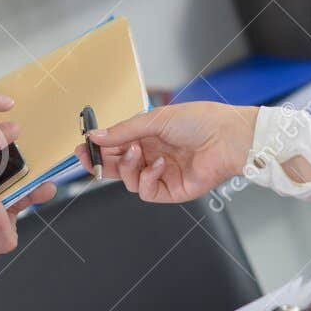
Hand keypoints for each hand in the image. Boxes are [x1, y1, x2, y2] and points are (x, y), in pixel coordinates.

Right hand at [73, 102, 257, 203]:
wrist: (229, 137)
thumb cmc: (200, 121)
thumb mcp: (156, 119)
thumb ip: (124, 130)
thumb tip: (96, 135)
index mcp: (149, 135)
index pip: (116, 145)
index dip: (98, 147)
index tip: (81, 147)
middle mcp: (153, 155)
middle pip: (117, 165)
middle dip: (101, 162)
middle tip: (88, 157)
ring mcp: (162, 174)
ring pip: (129, 180)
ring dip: (127, 166)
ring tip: (137, 151)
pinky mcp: (172, 191)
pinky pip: (147, 191)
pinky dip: (148, 177)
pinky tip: (159, 164)